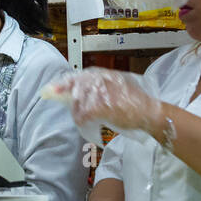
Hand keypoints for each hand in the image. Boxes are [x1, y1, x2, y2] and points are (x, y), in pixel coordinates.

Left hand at [42, 68, 160, 143]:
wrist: (149, 112)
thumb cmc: (137, 104)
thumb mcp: (121, 87)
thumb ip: (104, 87)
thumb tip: (84, 92)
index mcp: (107, 75)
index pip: (81, 75)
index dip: (65, 81)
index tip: (53, 86)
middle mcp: (103, 80)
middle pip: (75, 86)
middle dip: (62, 92)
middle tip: (50, 95)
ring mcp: (102, 92)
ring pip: (78, 101)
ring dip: (77, 112)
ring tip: (81, 120)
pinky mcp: (102, 106)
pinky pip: (83, 113)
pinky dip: (82, 120)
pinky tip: (84, 124)